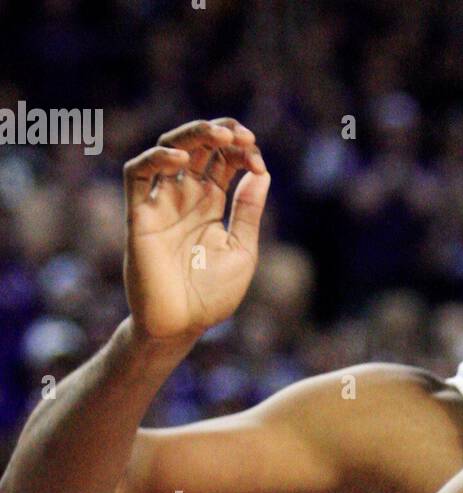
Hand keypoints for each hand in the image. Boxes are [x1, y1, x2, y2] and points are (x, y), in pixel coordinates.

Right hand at [124, 118, 269, 341]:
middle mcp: (184, 197)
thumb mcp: (242, 250)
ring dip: (192, 135)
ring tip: (219, 134)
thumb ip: (247, 212)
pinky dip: (156, 160)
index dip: (240, 152)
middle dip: (220, 133)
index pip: (222, 161)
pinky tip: (182, 160)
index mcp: (210, 204)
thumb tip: (262, 173)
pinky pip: (137, 175)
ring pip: (168, 150)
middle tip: (243, 136)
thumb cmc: (211, 294)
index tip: (258, 160)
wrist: (182, 325)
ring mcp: (161, 203)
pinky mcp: (139, 215)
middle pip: (197, 148)